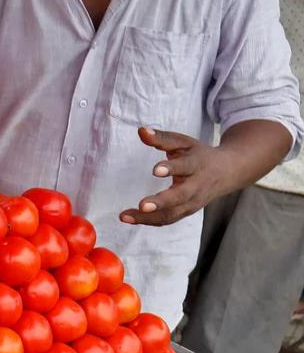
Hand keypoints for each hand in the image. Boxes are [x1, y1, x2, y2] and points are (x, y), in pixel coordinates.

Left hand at [120, 127, 234, 225]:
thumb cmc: (199, 154)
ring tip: (125, 216)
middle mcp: (197, 186)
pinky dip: (149, 221)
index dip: (171, 168)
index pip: (185, 166)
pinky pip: (167, 219)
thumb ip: (162, 138)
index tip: (155, 170)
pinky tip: (130, 218)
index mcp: (197, 164)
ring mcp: (192, 202)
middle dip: (161, 202)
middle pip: (180, 196)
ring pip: (172, 213)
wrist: (227, 172)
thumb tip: (141, 131)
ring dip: (149, 217)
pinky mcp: (186, 211)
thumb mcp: (183, 142)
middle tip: (142, 204)